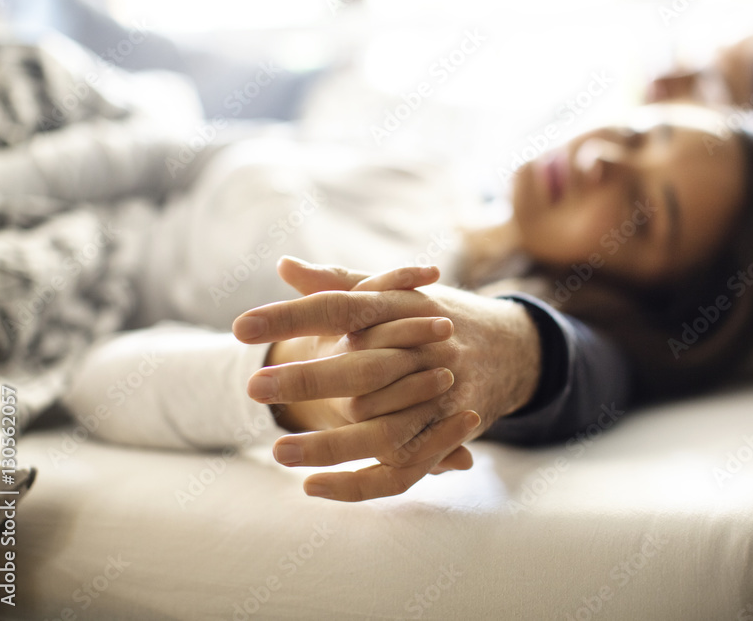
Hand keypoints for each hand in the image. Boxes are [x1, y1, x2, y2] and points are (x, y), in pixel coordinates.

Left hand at [232, 260, 542, 500]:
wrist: (510, 346)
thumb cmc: (435, 316)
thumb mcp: (393, 293)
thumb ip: (338, 283)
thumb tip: (283, 265)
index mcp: (402, 308)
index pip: (340, 307)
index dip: (292, 317)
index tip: (242, 326)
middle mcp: (424, 350)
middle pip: (361, 370)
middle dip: (306, 380)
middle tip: (254, 387)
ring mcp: (440, 395)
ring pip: (382, 428)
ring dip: (329, 444)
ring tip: (279, 450)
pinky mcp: (448, 434)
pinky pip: (402, 470)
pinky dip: (356, 483)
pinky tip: (313, 486)